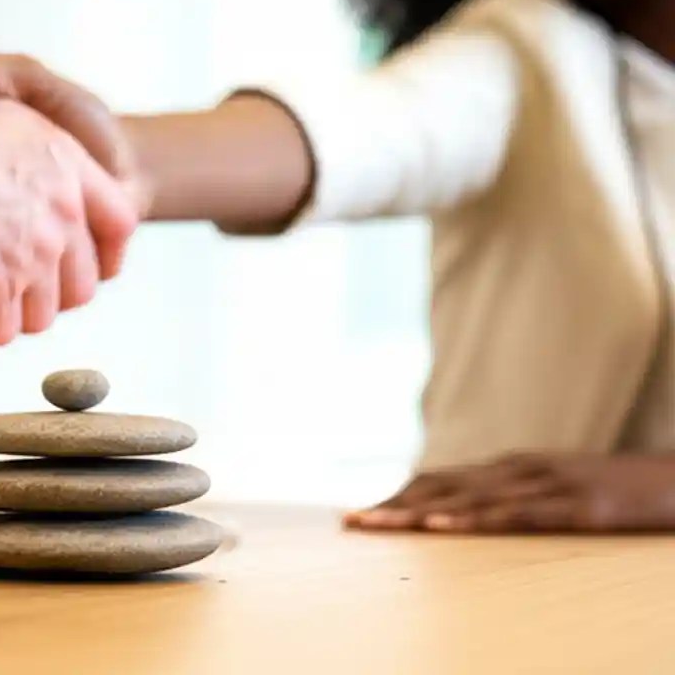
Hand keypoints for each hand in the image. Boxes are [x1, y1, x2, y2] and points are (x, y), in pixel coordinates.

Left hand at [342, 452, 674, 532]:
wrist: (671, 477)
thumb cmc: (603, 486)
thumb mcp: (544, 488)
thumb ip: (503, 495)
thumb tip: (455, 508)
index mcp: (505, 467)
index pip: (436, 480)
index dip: (394, 496)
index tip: (356, 516)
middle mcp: (515, 469)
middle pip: (441, 486)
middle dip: (392, 504)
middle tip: (350, 522)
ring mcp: (543, 483)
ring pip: (468, 498)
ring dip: (419, 510)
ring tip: (380, 524)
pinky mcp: (572, 504)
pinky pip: (516, 514)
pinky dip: (475, 519)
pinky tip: (443, 524)